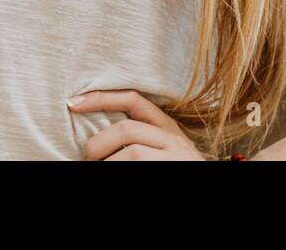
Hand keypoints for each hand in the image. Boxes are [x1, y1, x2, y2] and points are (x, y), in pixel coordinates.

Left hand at [69, 89, 206, 160]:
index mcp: (166, 127)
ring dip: (107, 164)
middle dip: (98, 144)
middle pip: (126, 129)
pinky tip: (111, 173)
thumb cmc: (173, 167)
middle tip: (89, 159)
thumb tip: (95, 137)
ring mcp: (175, 158)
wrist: (211, 186)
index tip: (73, 103)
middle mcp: (173, 138)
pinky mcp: (173, 171)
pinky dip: (117, 168)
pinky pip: (137, 167)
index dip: (101, 98)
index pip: (133, 99)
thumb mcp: (161, 150)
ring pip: (132, 153)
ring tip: (99, 170)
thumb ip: (139, 137)